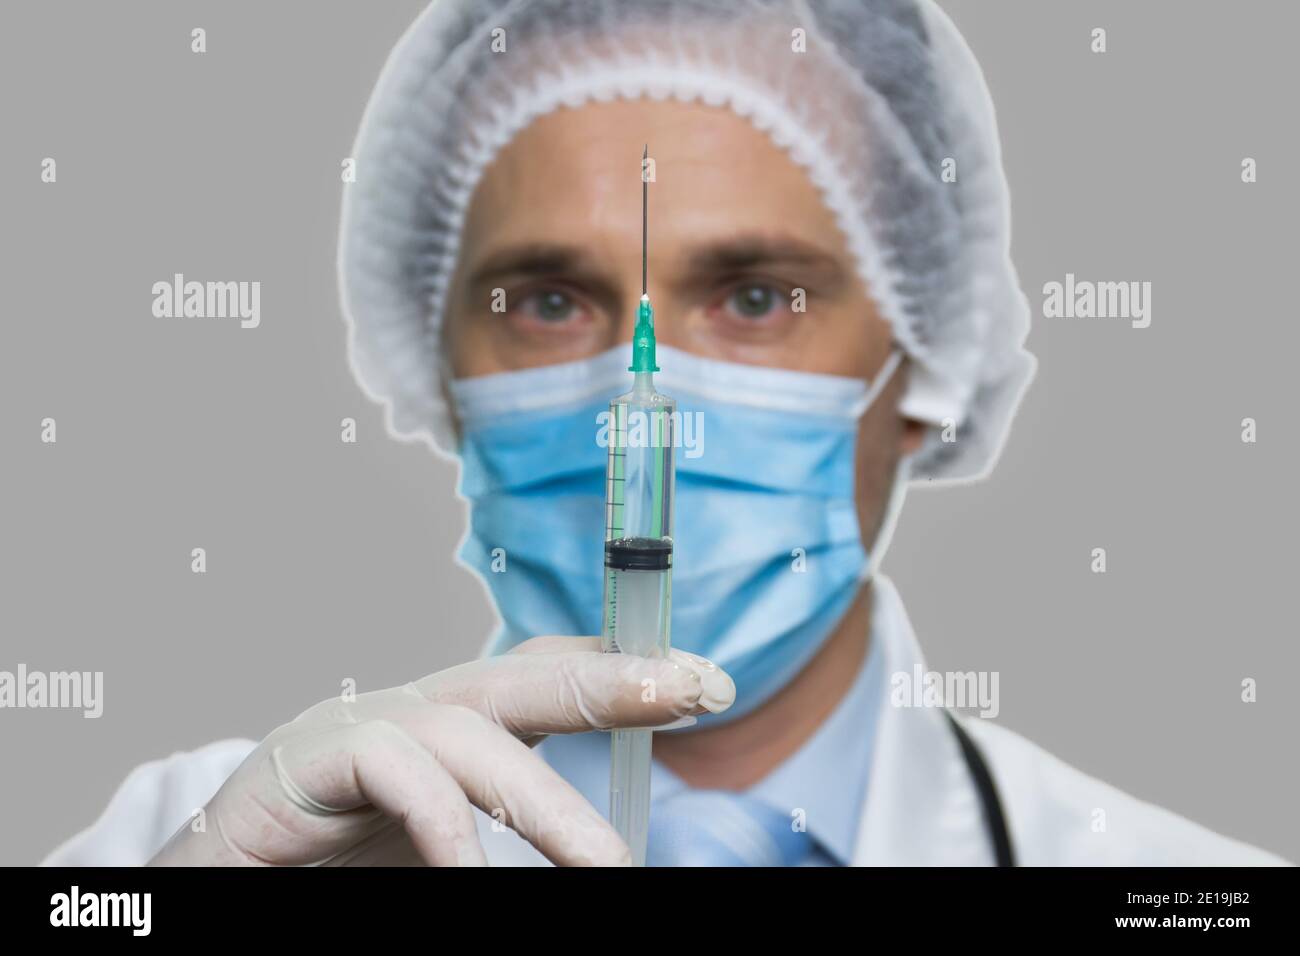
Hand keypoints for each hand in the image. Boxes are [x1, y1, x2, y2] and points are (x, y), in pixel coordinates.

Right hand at [148, 637, 733, 865]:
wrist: (218, 870)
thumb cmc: (336, 862)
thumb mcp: (443, 844)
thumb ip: (508, 829)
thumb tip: (606, 855)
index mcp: (453, 724)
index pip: (542, 677)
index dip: (619, 670)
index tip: (702, 681)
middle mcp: (415, 711)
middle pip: (524, 676)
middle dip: (614, 679)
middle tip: (699, 685)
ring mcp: (360, 725)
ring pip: (471, 732)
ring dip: (547, 802)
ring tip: (607, 866)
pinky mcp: (307, 760)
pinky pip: (396, 773)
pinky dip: (448, 826)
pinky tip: (475, 872)